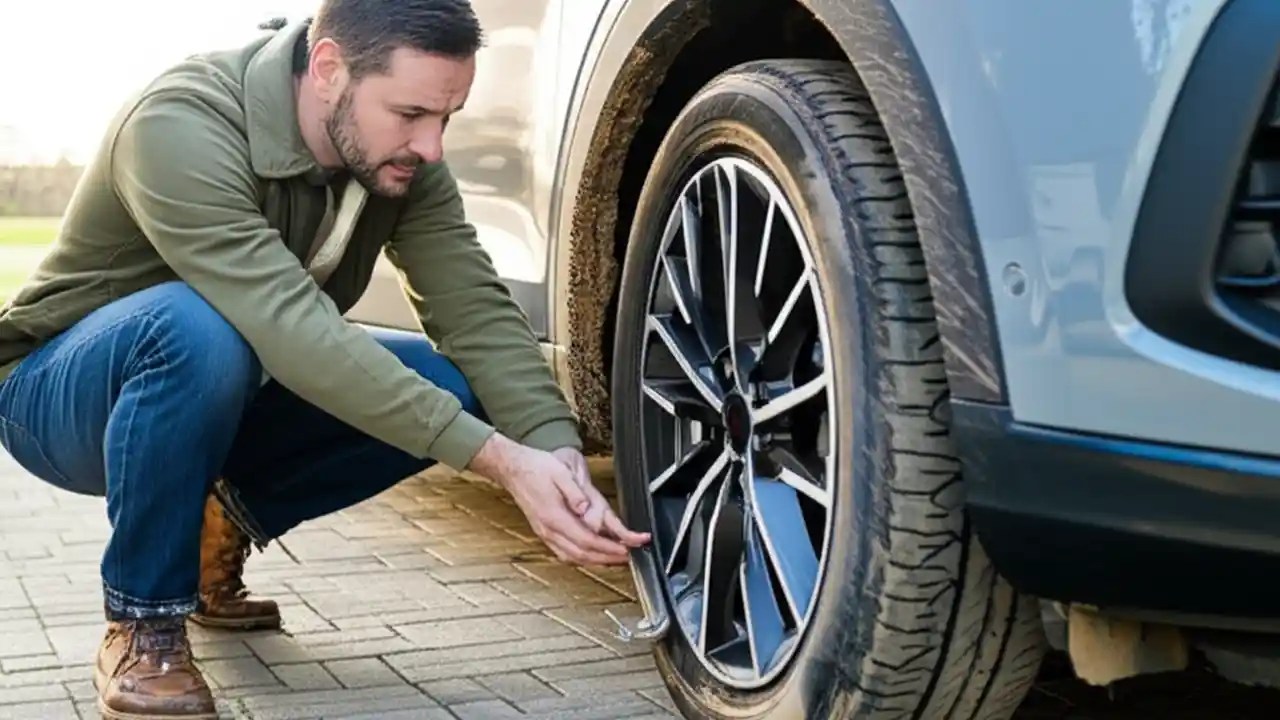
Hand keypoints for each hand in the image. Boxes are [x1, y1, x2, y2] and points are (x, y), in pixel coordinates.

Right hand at [468, 434, 644, 564]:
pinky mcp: (545, 533)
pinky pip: (565, 553)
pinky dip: (583, 558)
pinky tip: (593, 555)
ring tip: (616, 558)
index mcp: (554, 516)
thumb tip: (585, 508)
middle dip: (608, 558)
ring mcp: (545, 534)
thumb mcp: (559, 472)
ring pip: (573, 557)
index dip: (609, 547)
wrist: (514, 469)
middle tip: (629, 556)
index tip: (628, 547)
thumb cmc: (537, 468)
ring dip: (596, 561)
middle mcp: (549, 530)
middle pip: (582, 555)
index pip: (587, 540)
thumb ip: (574, 492)